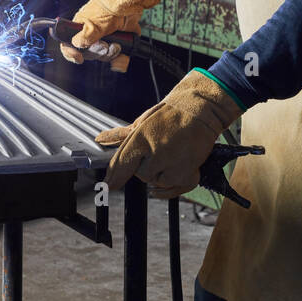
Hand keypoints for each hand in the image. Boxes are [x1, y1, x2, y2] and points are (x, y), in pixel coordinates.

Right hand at [60, 0, 164, 63]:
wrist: (129, 1)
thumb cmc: (108, 6)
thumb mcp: (92, 24)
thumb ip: (83, 38)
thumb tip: (77, 45)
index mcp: (81, 27)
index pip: (70, 44)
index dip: (72, 53)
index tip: (79, 59)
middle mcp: (92, 33)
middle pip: (89, 53)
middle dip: (98, 52)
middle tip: (105, 46)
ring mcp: (107, 37)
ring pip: (104, 56)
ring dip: (111, 54)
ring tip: (116, 45)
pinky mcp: (120, 40)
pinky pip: (118, 57)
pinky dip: (121, 59)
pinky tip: (122, 56)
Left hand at [97, 70, 242, 196]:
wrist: (202, 110)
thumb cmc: (171, 114)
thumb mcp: (144, 121)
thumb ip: (121, 134)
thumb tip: (100, 139)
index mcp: (143, 137)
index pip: (123, 163)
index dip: (114, 177)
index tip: (108, 186)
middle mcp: (158, 153)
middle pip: (141, 175)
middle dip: (145, 167)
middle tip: (156, 152)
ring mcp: (174, 165)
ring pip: (157, 182)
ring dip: (160, 174)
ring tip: (170, 155)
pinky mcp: (189, 173)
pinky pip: (174, 190)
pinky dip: (171, 187)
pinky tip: (171, 176)